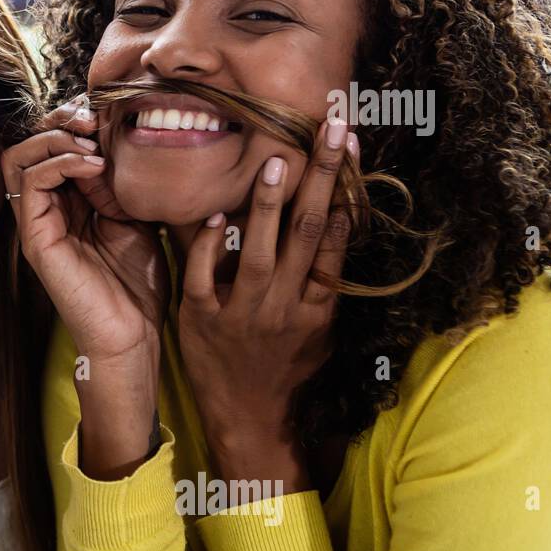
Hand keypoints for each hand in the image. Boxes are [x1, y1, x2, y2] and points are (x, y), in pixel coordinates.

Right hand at [2, 98, 169, 477]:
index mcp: (68, 201)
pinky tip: (93, 167)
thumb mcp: (139, 216)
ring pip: (19, 159)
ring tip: (91, 141)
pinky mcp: (36, 240)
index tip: (106, 114)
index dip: (73, 120)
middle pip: (28, 144)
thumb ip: (122, 181)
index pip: (52, 143)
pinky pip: (30, 186)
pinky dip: (59, 164)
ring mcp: (37, 224)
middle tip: (92, 120)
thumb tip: (117, 140)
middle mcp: (46, 209)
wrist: (133, 333)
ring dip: (55, 139)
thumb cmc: (138, 283)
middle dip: (58, 121)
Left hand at [177, 119, 356, 495]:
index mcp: (317, 303)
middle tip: (328, 130)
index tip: (349, 144)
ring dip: (266, 208)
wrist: (251, 420)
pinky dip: (208, 248)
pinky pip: (205, 279)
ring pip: (258, 253)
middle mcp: (285, 305)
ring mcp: (243, 314)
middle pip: (307, 232)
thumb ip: (320, 279)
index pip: (335, 235)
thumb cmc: (285, 368)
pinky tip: (214, 217)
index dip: (344, 188)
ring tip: (275, 163)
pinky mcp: (202, 322)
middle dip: (320, 179)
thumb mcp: (318, 327)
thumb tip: (334, 220)